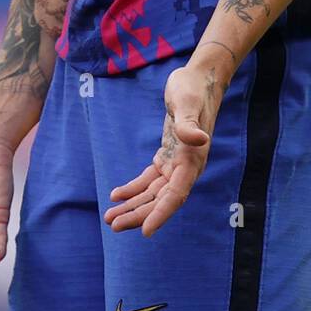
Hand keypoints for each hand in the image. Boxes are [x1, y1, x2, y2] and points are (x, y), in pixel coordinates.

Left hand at [102, 62, 224, 237]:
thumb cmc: (193, 89)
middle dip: (138, 214)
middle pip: (161, 199)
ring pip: (153, 193)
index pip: (176, 195)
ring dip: (133, 205)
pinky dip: (134, 188)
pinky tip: (116, 195)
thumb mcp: (187, 104)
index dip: (161, 213)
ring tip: (110, 218)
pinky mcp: (168, 154)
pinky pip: (150, 179)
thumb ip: (189, 124)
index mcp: (193, 160)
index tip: (145, 231)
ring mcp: (177, 162)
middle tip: (113, 225)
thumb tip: (200, 139)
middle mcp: (186, 167)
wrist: (199, 79)